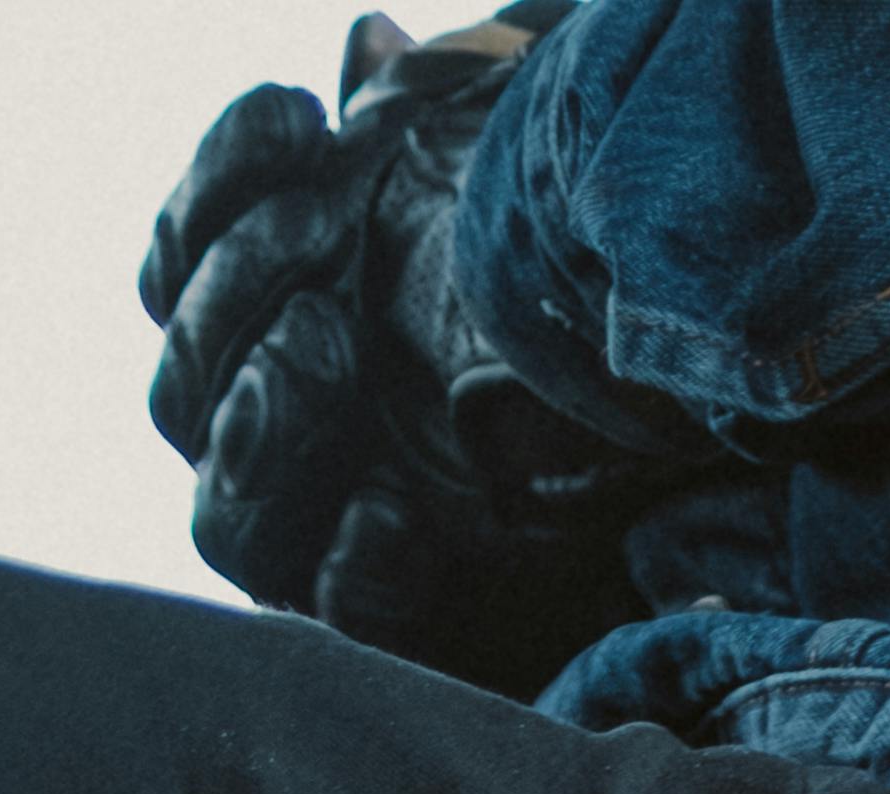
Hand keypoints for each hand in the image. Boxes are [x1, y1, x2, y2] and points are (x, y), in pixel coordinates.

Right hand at [140, 17, 642, 684]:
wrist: (707, 531)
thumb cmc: (589, 372)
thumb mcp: (518, 240)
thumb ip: (433, 143)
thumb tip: (371, 42)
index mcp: (283, 345)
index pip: (182, 266)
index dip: (220, 183)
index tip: (299, 113)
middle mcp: (289, 451)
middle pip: (183, 386)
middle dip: (236, 298)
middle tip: (324, 239)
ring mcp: (336, 548)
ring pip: (224, 511)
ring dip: (262, 417)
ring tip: (331, 336)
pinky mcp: (408, 637)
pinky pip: (332, 615)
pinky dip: (354, 560)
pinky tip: (402, 509)